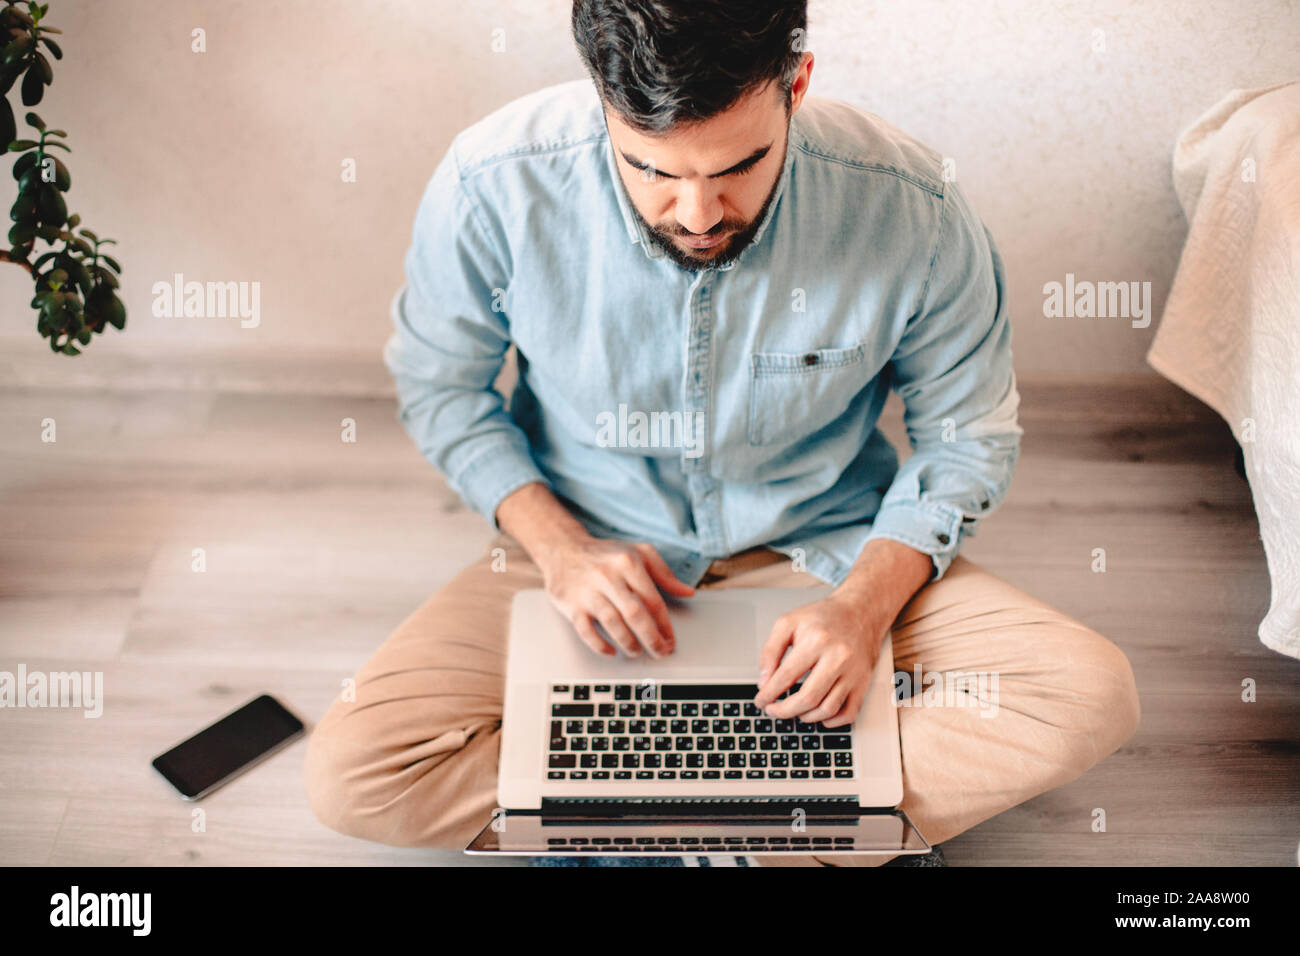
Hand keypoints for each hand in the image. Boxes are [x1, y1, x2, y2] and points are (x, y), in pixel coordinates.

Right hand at [537, 536, 694, 657]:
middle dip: (651, 638)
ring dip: (629, 643)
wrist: (563, 549)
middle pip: (635, 614)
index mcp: (628, 562)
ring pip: (613, 623)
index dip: (665, 624)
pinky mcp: (571, 604)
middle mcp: (608, 576)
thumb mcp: (639, 553)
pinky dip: (599, 645)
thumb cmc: (606, 555)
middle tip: (660, 652)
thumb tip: (688, 592)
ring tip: (637, 651)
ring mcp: (588, 591)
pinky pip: (586, 630)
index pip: (652, 600)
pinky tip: (611, 651)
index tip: (671, 639)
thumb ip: (665, 574)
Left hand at [752, 592, 887, 727]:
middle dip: (784, 710)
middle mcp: (838, 657)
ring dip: (805, 716)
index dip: (769, 693)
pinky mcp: (863, 682)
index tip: (760, 700)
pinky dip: (832, 721)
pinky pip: (849, 713)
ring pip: (827, 709)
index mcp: (816, 640)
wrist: (860, 611)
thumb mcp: (788, 623)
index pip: (786, 677)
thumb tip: (764, 682)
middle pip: (807, 698)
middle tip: (773, 710)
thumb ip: (770, 651)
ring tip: (793, 710)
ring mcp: (853, 672)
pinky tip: (818, 715)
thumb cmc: (823, 617)